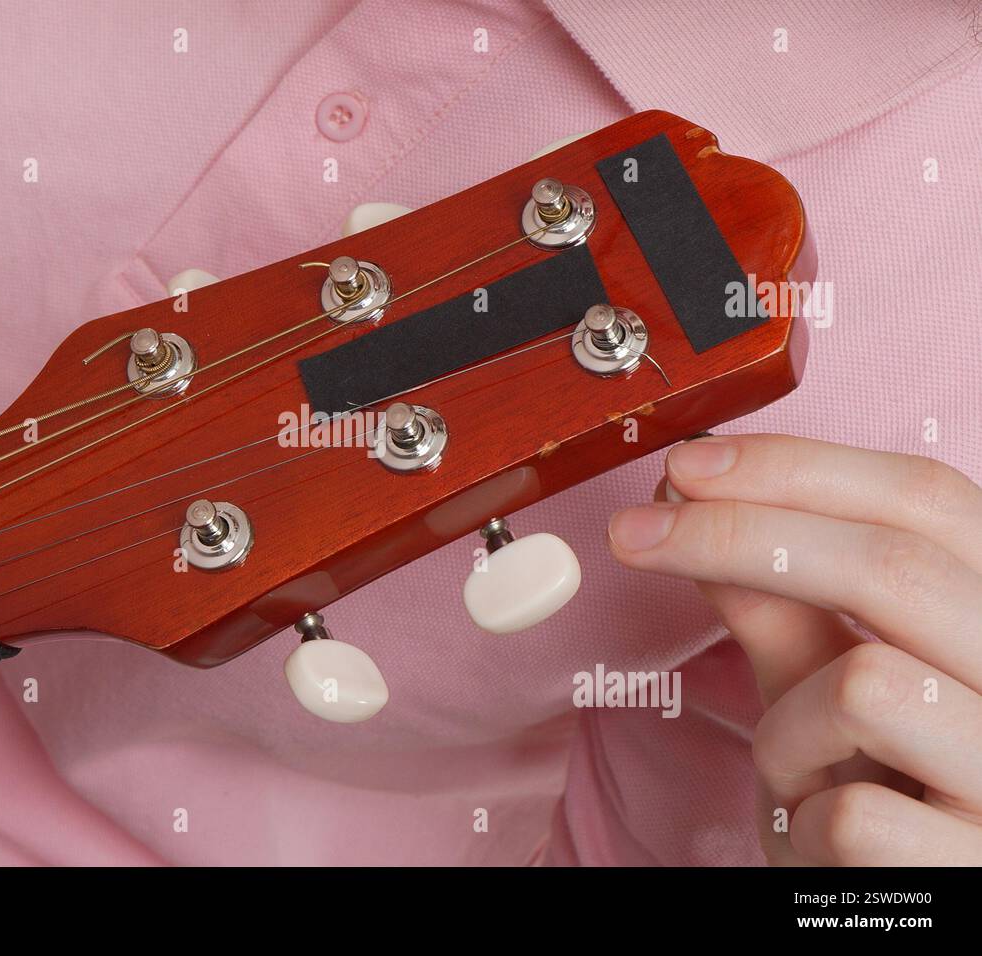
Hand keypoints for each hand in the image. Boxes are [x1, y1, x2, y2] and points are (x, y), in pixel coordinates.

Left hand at [607, 433, 981, 864]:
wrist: (901, 908)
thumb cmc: (870, 787)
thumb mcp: (818, 682)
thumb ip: (776, 602)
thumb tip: (692, 503)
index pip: (927, 499)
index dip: (797, 466)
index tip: (686, 465)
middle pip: (893, 565)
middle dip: (738, 536)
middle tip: (633, 535)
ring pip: (864, 687)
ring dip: (782, 729)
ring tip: (796, 768)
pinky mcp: (977, 872)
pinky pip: (848, 813)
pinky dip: (800, 818)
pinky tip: (823, 835)